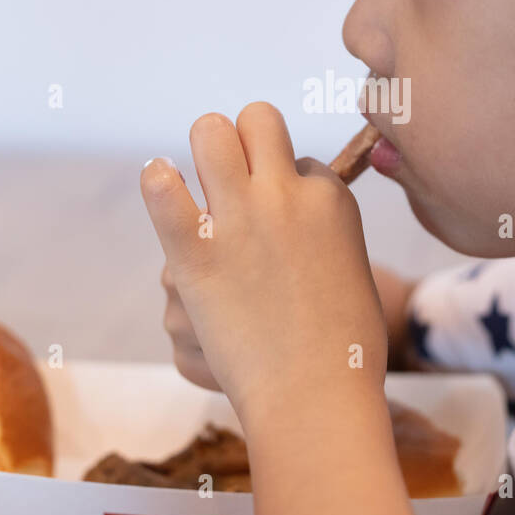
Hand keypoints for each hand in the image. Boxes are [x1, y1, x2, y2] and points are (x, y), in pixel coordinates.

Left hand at [140, 102, 388, 426]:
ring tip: (200, 180)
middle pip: (257, 120)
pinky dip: (159, 182)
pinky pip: (162, 187)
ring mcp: (239, 217)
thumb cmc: (344, 349)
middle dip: (246, 139)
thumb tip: (303, 229)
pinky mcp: (194, 250)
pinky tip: (163, 187)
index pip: (301, 161)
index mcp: (331, 198)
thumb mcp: (355, 274)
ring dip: (205, 149)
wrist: (314, 394)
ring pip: (210, 132)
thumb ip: (328, 239)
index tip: (284, 220)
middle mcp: (286, 193)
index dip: (289, 185)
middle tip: (237, 177)